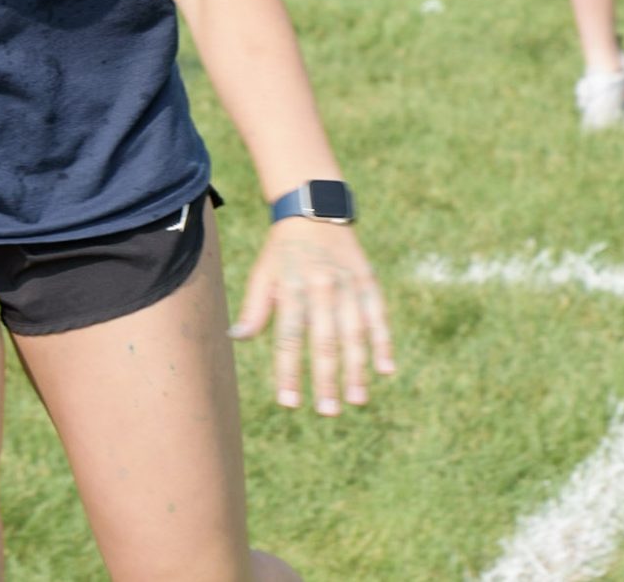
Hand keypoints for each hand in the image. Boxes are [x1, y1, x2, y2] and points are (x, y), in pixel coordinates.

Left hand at [229, 218, 394, 415]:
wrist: (314, 210)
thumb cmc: (282, 251)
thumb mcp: (263, 273)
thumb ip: (255, 307)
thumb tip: (237, 338)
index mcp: (291, 288)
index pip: (288, 337)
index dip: (289, 371)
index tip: (289, 403)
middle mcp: (321, 288)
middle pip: (323, 340)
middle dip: (326, 378)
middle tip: (328, 412)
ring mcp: (347, 285)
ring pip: (354, 333)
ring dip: (357, 369)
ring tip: (357, 400)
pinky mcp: (368, 282)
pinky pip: (379, 316)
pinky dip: (384, 343)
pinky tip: (387, 370)